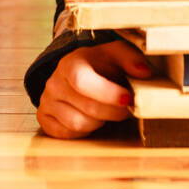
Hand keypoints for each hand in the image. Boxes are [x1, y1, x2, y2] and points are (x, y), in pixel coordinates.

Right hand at [36, 39, 152, 138]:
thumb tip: (144, 72)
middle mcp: (54, 83)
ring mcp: (47, 102)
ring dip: (100, 121)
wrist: (78, 70)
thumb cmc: (101, 63)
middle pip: (85, 108)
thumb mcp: (116, 53)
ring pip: (77, 124)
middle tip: (126, 109)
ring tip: (108, 111)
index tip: (128, 98)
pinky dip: (85, 131)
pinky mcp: (44, 119)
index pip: (82, 82)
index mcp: (70, 63)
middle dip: (112, 112)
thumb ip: (131, 59)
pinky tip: (94, 118)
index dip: (107, 94)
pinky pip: (67, 135)